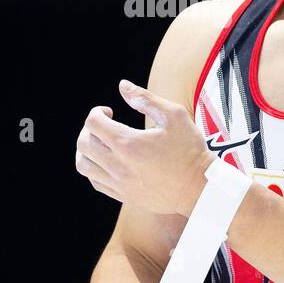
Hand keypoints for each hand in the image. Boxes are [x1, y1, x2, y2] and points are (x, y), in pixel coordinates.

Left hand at [74, 79, 214, 216]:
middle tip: (104, 125)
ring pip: (83, 165)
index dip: (97, 112)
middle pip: (84, 144)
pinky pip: (95, 181)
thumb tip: (122, 86)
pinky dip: (94, 168)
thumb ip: (146, 99)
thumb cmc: (190, 150)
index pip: (93, 123)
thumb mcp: (174, 116)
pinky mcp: (123, 196)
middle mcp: (119, 165)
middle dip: (89, 128)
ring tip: (100, 142)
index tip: (109, 111)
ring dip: (86, 149)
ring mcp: (119, 183)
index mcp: (129, 143)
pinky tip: (107, 160)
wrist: (200, 188)